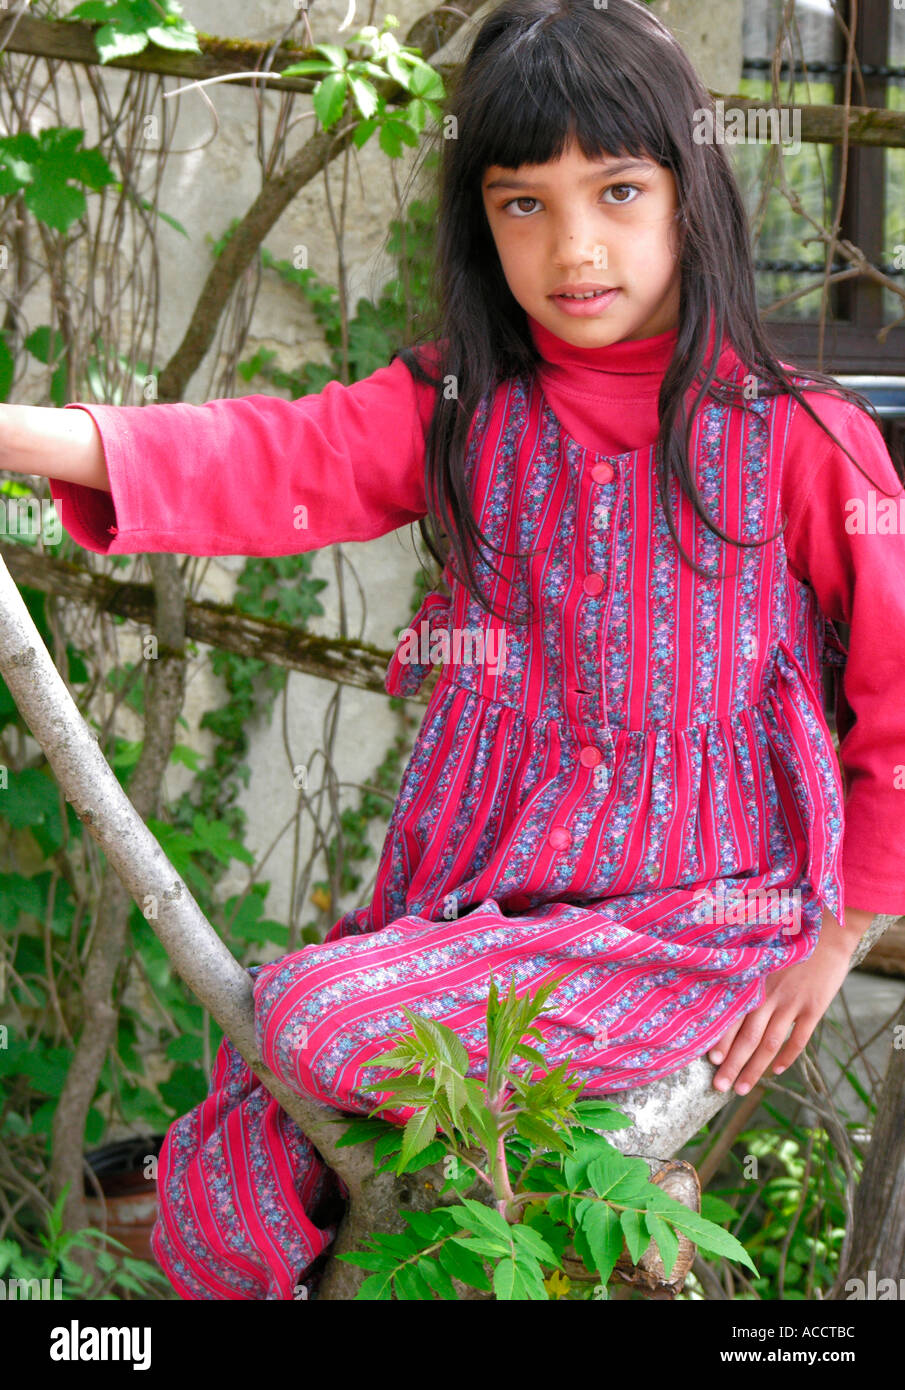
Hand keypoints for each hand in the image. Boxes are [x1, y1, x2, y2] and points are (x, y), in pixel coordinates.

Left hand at [706, 905, 874, 1095]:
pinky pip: (798, 1039)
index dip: (720, 1041)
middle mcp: (768, 995)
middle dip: (732, 1065)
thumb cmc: (788, 938)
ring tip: (742, 1088)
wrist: (826, 931)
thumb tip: (726, 994)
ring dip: (754, 1069)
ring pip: (769, 1044)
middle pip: (747, 1038)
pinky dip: (786, 1057)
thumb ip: (746, 975)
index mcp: (753, 982)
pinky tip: (776, 1070)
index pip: (732, 1018)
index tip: (710, 1062)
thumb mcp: (761, 952)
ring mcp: (791, 1003)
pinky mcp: (813, 1007)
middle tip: (720, 1088)